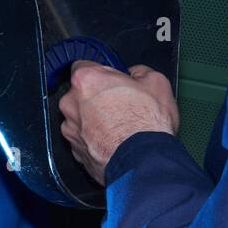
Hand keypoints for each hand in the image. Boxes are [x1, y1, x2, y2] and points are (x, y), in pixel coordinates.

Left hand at [58, 61, 179, 183]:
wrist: (143, 162)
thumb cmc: (147, 125)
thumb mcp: (157, 83)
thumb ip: (140, 72)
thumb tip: (136, 74)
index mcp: (86, 80)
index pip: (83, 66)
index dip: (101, 73)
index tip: (112, 80)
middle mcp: (71, 103)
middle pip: (81, 93)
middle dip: (97, 98)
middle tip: (120, 105)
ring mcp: (70, 129)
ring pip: (80, 118)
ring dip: (95, 120)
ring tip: (119, 127)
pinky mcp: (75, 150)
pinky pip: (83, 139)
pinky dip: (95, 140)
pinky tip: (113, 142)